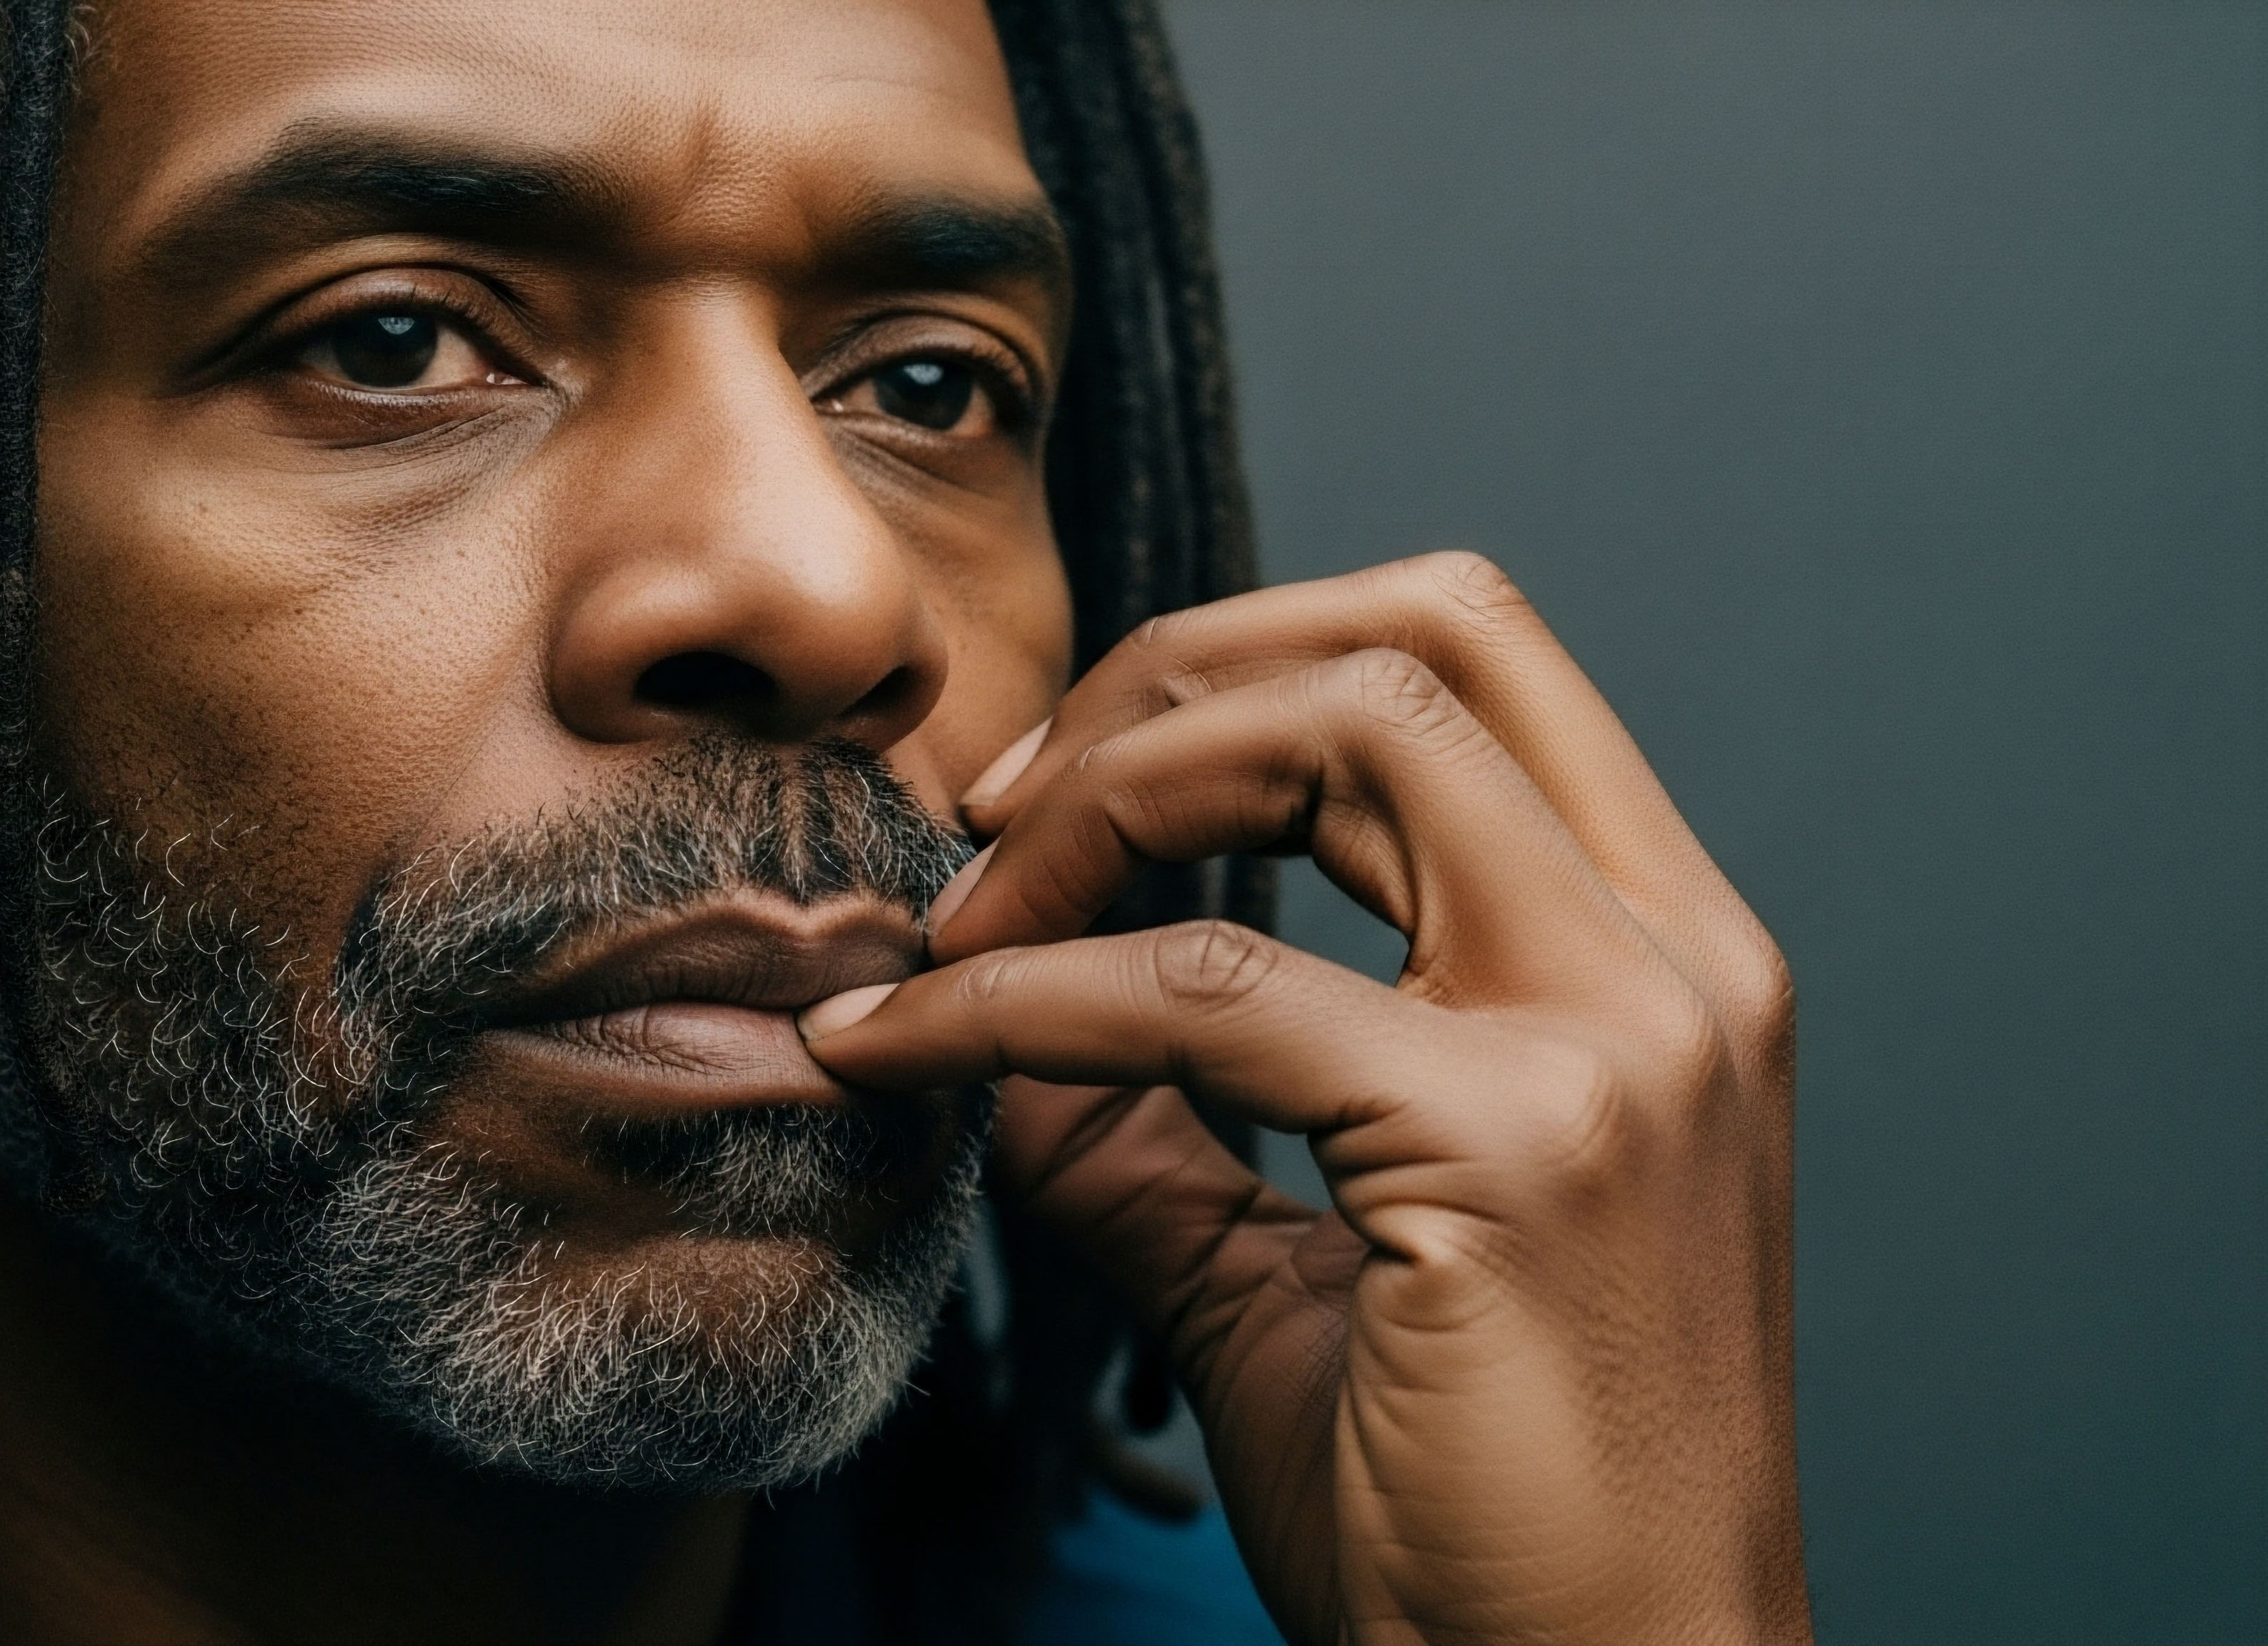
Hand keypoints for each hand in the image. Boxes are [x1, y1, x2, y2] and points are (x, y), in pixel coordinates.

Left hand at [804, 554, 1809, 1644]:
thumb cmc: (1473, 1521)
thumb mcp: (1292, 1272)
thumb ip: (1156, 1124)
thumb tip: (982, 1020)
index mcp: (1659, 962)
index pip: (1464, 667)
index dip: (1229, 677)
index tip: (1045, 807)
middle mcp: (1676, 963)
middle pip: (1418, 631)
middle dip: (1167, 675)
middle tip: (993, 813)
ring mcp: (1622, 1039)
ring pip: (1344, 727)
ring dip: (1105, 791)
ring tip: (956, 916)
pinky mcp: (1521, 1145)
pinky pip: (1213, 987)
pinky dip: (1021, 993)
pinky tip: (903, 1044)